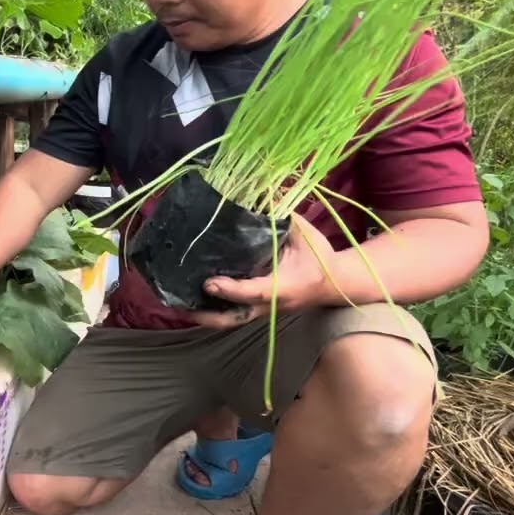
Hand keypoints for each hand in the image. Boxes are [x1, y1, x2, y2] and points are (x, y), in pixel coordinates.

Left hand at [188, 213, 336, 330]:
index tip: (209, 283)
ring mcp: (264, 310)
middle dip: (206, 315)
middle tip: (179, 305)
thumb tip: (263, 193)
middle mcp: (270, 304)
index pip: (255, 291)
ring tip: (177, 305)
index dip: (231, 289)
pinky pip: (233, 315)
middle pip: (234, 319)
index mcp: (284, 286)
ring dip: (205, 316)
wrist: (336, 282)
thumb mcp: (306, 235)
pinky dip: (214, 310)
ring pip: (230, 320)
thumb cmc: (320, 257)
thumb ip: (285, 218)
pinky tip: (194, 302)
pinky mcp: (259, 309)